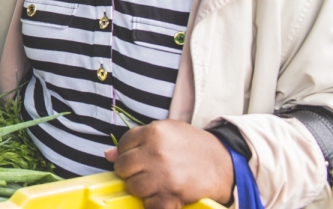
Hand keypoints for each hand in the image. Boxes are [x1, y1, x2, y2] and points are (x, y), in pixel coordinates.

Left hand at [105, 120, 233, 208]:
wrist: (224, 163)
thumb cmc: (192, 145)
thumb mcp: (167, 131)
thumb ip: (136, 139)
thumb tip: (108, 155)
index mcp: (154, 133)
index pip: (123, 146)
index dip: (127, 154)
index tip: (138, 159)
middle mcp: (156, 153)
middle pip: (123, 168)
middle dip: (131, 172)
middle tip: (145, 173)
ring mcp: (164, 175)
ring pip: (133, 187)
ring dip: (141, 189)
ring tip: (155, 184)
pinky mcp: (172, 194)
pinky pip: (149, 205)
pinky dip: (153, 204)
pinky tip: (162, 196)